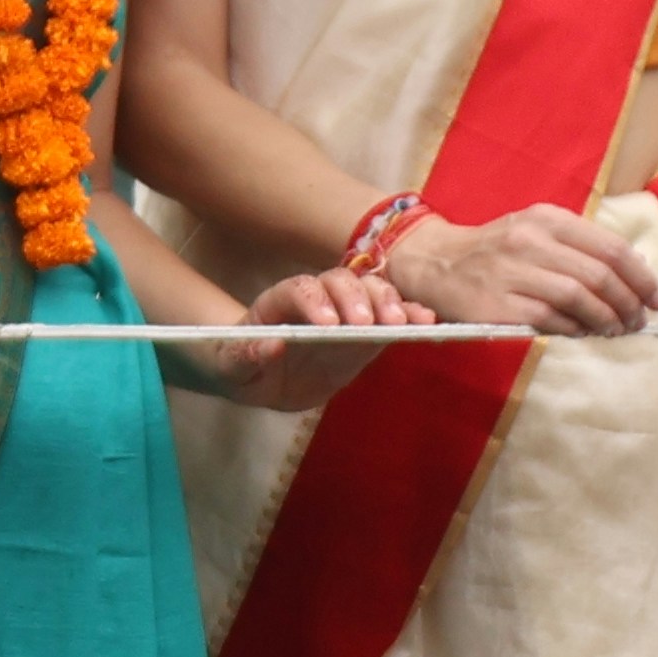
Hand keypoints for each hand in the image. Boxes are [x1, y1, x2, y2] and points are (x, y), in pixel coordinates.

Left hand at [211, 265, 419, 410]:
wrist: (261, 375)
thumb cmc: (241, 365)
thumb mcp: (231, 367)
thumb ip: (244, 356)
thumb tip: (271, 346)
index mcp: (279, 302)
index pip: (299, 288)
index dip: (314, 301)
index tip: (328, 325)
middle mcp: (316, 298)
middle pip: (340, 281)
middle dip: (357, 299)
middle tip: (368, 325)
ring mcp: (345, 311)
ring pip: (370, 291)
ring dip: (389, 303)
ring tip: (404, 324)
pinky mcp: (367, 330)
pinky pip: (390, 317)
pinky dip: (409, 317)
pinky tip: (427, 325)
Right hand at [384, 204, 657, 335]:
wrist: (436, 262)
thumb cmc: (497, 251)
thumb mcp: (537, 232)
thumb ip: (580, 247)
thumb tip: (633, 273)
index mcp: (547, 218)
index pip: (609, 247)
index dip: (640, 276)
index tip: (656, 298)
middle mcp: (530, 240)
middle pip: (599, 274)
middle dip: (628, 302)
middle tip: (638, 321)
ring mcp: (512, 271)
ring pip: (578, 297)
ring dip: (605, 319)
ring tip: (615, 330)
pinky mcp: (497, 303)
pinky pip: (549, 319)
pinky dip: (573, 329)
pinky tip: (582, 333)